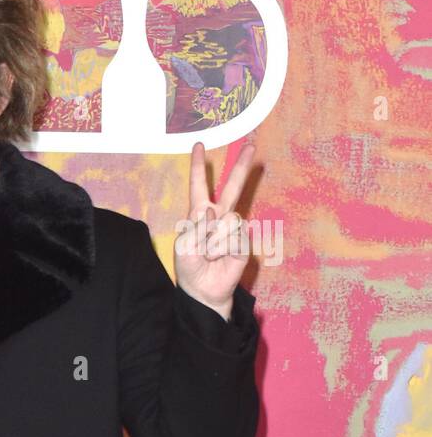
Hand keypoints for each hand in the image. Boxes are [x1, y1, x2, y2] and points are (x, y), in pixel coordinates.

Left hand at [175, 140, 257, 317]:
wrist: (203, 290)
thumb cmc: (190, 267)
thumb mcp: (184, 246)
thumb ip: (195, 227)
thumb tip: (212, 211)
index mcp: (199, 214)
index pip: (199, 186)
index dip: (198, 167)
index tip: (199, 145)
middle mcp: (218, 217)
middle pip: (232, 187)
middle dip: (242, 167)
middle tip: (252, 146)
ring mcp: (233, 229)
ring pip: (228, 220)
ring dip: (212, 241)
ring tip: (208, 255)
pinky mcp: (243, 242)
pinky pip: (233, 238)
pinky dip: (221, 250)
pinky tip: (220, 259)